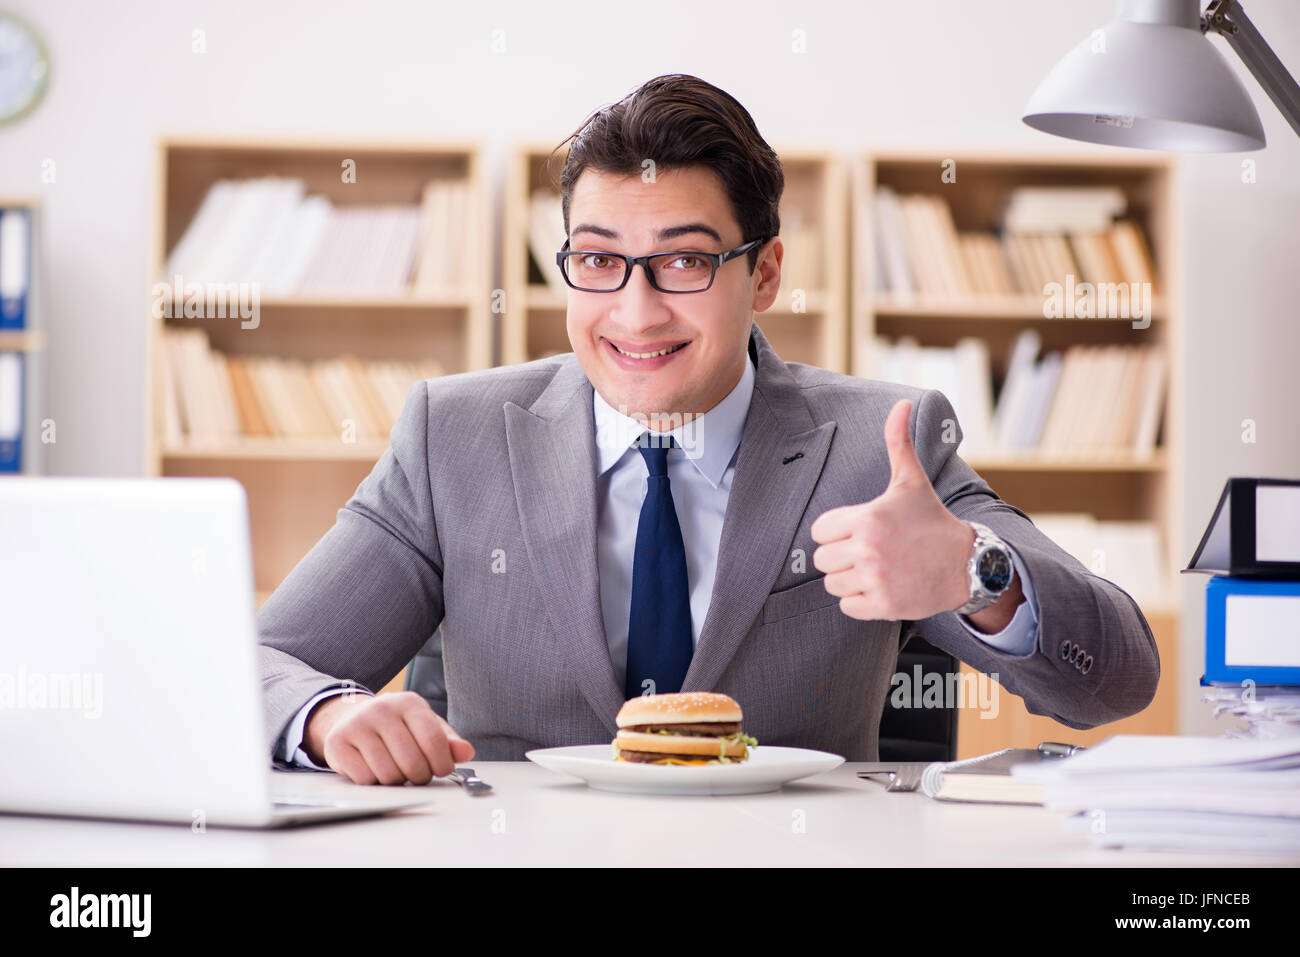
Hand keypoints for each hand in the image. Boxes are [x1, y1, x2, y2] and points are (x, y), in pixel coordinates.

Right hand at [303, 690, 474, 784]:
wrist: (350, 718)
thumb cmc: (395, 726)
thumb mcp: (424, 726)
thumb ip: (447, 740)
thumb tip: (466, 752)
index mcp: (409, 703)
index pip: (434, 741)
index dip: (442, 764)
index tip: (440, 770)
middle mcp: (382, 709)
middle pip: (412, 762)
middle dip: (419, 776)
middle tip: (416, 773)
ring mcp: (358, 724)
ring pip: (389, 774)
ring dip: (396, 781)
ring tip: (395, 769)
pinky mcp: (338, 742)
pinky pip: (366, 779)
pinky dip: (374, 782)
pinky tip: (374, 769)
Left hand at [810, 398, 972, 620]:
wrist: (966, 564)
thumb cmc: (931, 521)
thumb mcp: (911, 481)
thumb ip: (897, 442)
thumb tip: (900, 403)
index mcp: (867, 518)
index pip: (819, 531)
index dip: (836, 531)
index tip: (858, 531)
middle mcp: (868, 549)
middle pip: (821, 560)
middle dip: (840, 557)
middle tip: (866, 552)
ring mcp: (875, 579)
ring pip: (832, 585)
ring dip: (848, 580)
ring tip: (875, 569)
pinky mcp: (883, 605)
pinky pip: (847, 606)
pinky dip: (859, 601)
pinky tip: (881, 587)